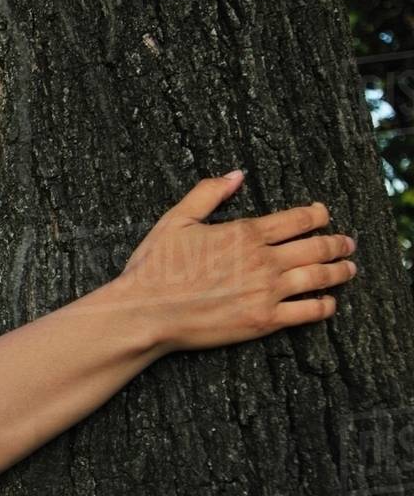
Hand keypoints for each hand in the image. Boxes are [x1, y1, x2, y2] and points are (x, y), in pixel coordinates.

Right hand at [115, 171, 357, 353]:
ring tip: (349, 269)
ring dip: (339, 271)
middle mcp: (263, 260)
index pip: (296, 219)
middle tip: (347, 243)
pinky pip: (309, 312)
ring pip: (319, 278)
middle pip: (316, 247)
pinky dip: (325, 306)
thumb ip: (208, 193)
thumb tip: (236, 174)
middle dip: (337, 243)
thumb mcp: (176, 220)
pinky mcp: (265, 321)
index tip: (324, 214)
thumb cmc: (156, 266)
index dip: (316, 215)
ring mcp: (268, 291)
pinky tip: (329, 303)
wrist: (147, 312)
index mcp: (244, 232)